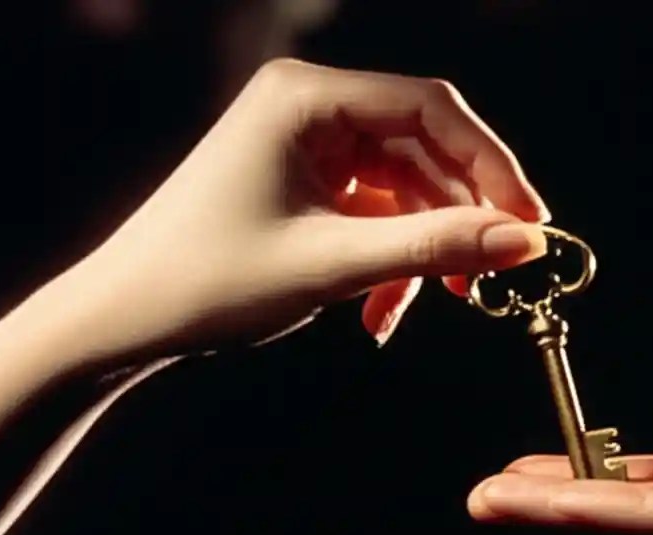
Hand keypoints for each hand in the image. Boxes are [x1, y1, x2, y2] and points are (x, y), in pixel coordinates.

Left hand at [45, 59, 548, 365]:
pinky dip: (391, 261)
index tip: (529, 223)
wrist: (124, 321)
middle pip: (426, 149)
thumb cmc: (207, 279)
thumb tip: (524, 241)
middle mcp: (310, 108)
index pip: (431, 108)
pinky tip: (381, 313)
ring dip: (426, 249)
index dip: (491, 165)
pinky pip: (378, 214)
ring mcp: (309, 146)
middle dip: (460, 216)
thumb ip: (434, 246)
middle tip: (490, 275)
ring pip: (408, 188)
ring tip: (434, 304)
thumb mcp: (334, 263)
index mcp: (305, 96)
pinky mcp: (307, 185)